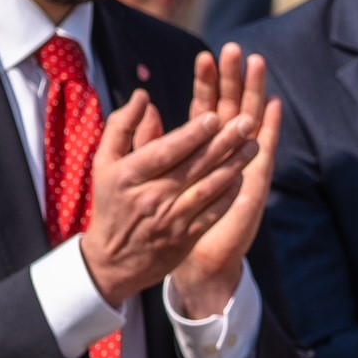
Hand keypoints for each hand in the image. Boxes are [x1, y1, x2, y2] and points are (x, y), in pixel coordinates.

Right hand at [80, 88, 257, 306]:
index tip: (215, 116)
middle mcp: (151, 197)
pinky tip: (243, 177)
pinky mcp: (185, 237)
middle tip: (247, 122)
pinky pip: (212, 213)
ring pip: (208, 188)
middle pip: (193, 167)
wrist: (113, 261)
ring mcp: (170, 219)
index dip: (192, 134)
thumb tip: (143, 96)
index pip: (165, 151)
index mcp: (130, 176)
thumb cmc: (110, 202)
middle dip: (223, 143)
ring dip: (234, 166)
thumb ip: (122, 126)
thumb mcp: (104, 162)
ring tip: (253, 145)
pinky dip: (229, 195)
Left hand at [169, 45, 283, 316]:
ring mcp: (244, 164)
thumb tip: (144, 105)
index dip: (206, 82)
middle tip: (235, 48)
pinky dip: (271, 127)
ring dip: (255, 92)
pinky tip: (274, 106)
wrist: (197, 255)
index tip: (205, 55)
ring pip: (251, 120)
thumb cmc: (174, 216)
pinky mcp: (255, 182)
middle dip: (233, 77)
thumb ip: (149, 141)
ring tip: (257, 64)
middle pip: (231, 104)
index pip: (207, 105)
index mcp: (203, 146)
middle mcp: (227, 150)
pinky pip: (265, 151)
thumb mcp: (154, 174)